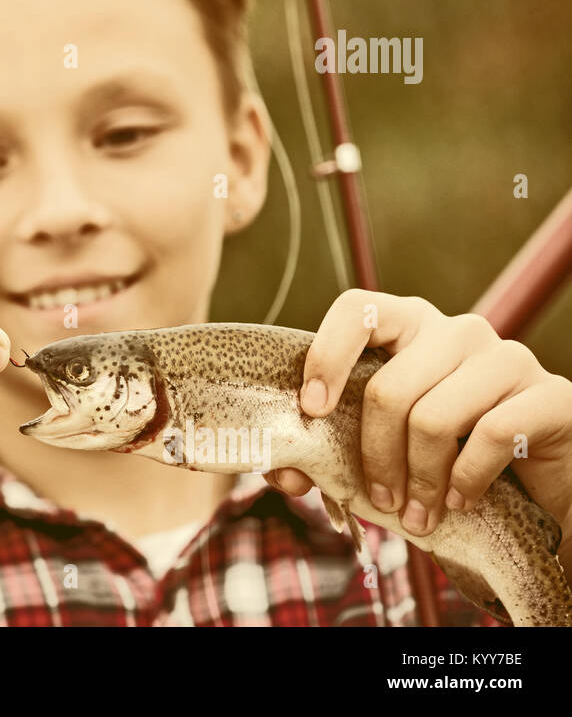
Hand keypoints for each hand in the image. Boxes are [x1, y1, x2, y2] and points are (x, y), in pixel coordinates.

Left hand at [264, 290, 571, 549]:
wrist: (542, 478)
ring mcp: (506, 357)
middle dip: (375, 457)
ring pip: (433, 418)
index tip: (313, 410)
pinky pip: (490, 436)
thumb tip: (280, 474)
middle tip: (380, 501)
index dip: (326, 356)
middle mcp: (456, 330)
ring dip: (418, 480)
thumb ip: (331, 451)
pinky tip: (458, 502)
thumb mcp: (387, 445)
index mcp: (408, 326)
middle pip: (388, 388)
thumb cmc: (447, 453)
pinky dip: (464, 481)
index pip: (356, 310)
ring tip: (417, 516)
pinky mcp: (550, 395)